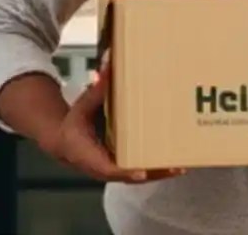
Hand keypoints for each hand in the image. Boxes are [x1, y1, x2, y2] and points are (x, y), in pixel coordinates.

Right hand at [40, 60, 187, 183]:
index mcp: (89, 156)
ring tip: (182, 166)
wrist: (65, 141)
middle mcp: (103, 168)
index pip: (108, 168)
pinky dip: (157, 170)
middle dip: (153, 172)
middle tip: (174, 167)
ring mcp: (114, 171)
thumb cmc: (74, 124)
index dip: (126, 171)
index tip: (141, 171)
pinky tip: (175, 164)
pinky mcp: (122, 169)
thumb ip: (97, 91)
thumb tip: (109, 69)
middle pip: (131, 176)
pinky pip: (141, 172)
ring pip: (139, 177)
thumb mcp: (82, 106)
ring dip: (160, 173)